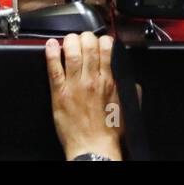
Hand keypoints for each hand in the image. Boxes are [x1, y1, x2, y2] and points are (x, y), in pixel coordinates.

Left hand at [45, 33, 123, 159]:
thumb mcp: (127, 107)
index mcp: (109, 81)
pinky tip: (52, 45)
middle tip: (83, 38)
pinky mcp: (59, 94)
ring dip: (70, 41)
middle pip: (89, 46)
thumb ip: (129, 89)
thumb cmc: (108, 132)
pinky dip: (52, 54)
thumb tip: (131, 78)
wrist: (93, 148)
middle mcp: (92, 80)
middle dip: (86, 36)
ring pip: (72, 53)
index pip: (107, 49)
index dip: (103, 39)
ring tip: (69, 39)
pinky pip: (54, 69)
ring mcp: (75, 86)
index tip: (101, 40)